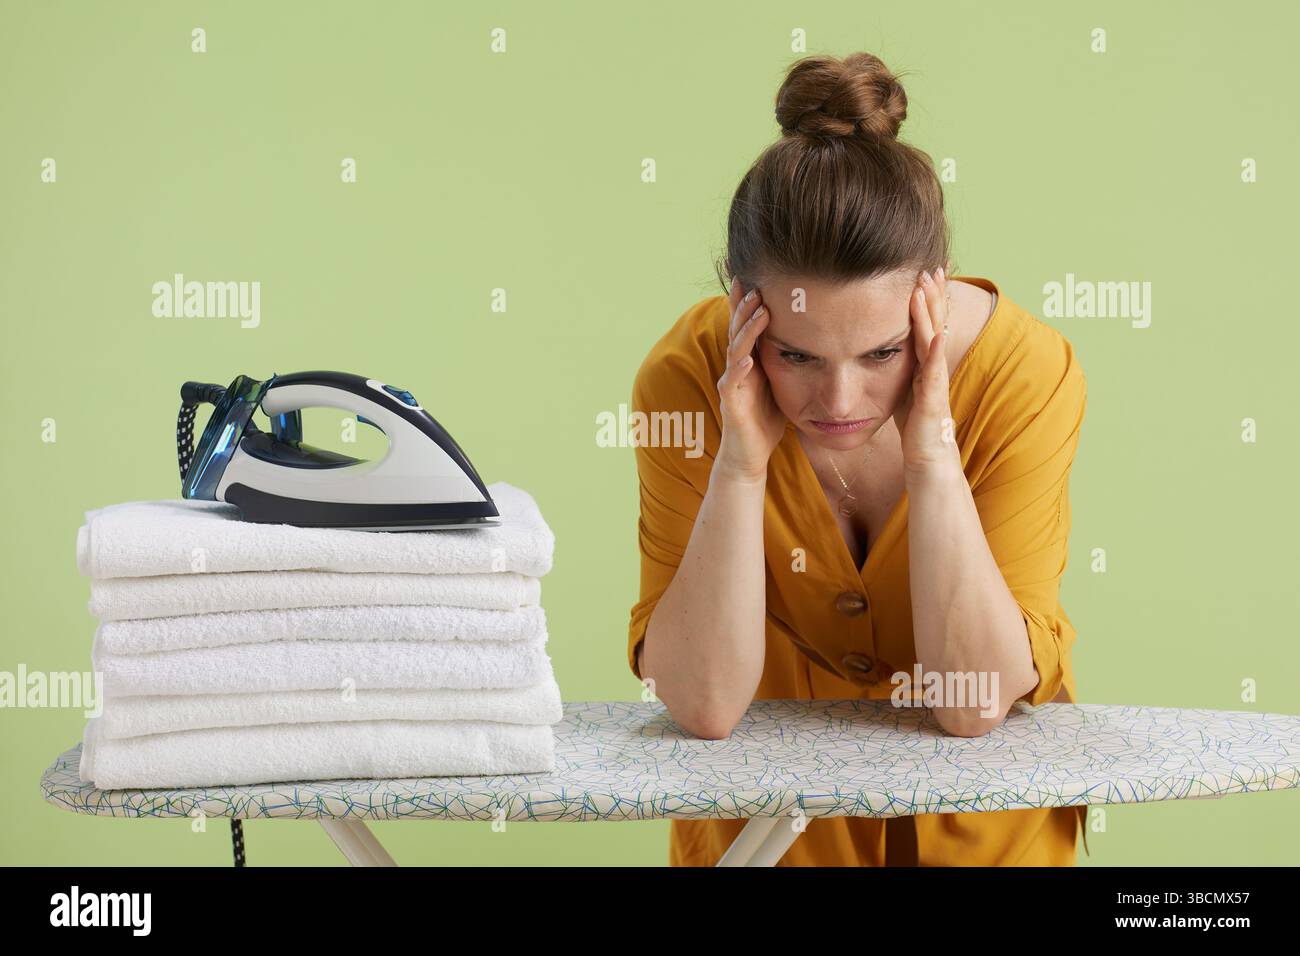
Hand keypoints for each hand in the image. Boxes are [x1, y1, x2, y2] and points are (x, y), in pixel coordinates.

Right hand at [715, 279, 787, 482]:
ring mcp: (731, 384)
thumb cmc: (765, 420)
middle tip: (753, 281)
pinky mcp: (730, 404)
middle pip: (738, 329)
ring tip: (758, 310)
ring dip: (746, 329)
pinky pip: (732, 383)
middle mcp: (736, 367)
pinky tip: (748, 358)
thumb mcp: (780, 384)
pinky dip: (739, 369)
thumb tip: (814, 339)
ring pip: (735, 349)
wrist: (748, 455)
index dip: (747, 300)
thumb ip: (787, 361)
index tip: (754, 274)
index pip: (746, 324)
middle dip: (744, 305)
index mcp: (749, 360)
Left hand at [894, 264, 960, 473]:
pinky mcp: (932, 399)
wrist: (928, 458)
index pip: (926, 323)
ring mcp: (935, 381)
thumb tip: (879, 349)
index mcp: (924, 363)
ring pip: (933, 339)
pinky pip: (933, 372)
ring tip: (927, 286)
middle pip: (935, 323)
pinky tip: (934, 334)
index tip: (923, 271)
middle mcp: (933, 367)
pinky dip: (934, 351)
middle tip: (931, 265)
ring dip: (931, 312)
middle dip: (933, 294)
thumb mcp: (902, 387)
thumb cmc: (914, 424)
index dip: (927, 298)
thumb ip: (897, 367)